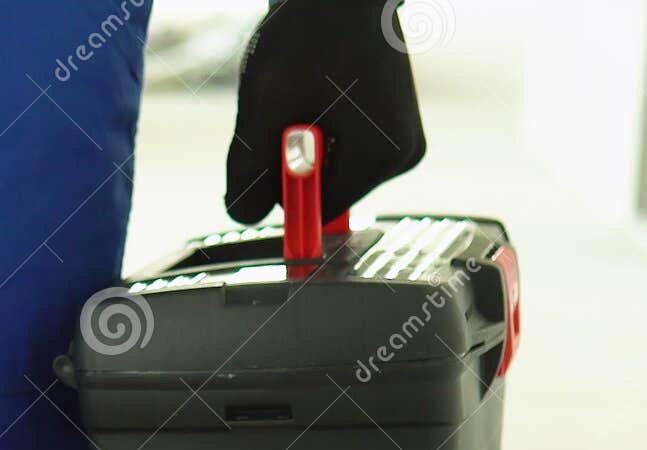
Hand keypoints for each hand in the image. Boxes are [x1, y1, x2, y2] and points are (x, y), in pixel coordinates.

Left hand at [225, 0, 426, 224]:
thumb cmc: (305, 36)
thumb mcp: (265, 105)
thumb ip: (251, 170)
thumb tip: (244, 216)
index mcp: (383, 158)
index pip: (313, 210)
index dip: (279, 180)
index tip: (271, 132)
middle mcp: (402, 156)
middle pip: (322, 192)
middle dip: (290, 158)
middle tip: (287, 102)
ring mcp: (402, 141)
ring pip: (327, 171)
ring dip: (299, 142)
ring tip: (305, 88)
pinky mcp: (393, 127)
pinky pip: (338, 150)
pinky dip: (315, 128)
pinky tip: (317, 88)